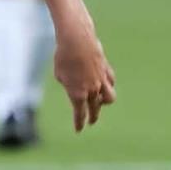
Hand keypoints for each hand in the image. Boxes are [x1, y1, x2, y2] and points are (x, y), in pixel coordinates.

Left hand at [51, 15, 116, 131]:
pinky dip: (107, 85)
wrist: (77, 39)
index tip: (79, 130)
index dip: (79, 123)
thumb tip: (77, 89)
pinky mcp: (106, 69)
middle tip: (90, 122)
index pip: (80, 114)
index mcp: (77, 94)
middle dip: (92, 117)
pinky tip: (103, 84)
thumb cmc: (63, 57)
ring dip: (104, 103)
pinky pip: (110, 82)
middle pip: (95, 109)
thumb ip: (69, 86)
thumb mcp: (60, 75)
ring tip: (99, 103)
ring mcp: (101, 80)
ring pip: (109, 98)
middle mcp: (92, 90)